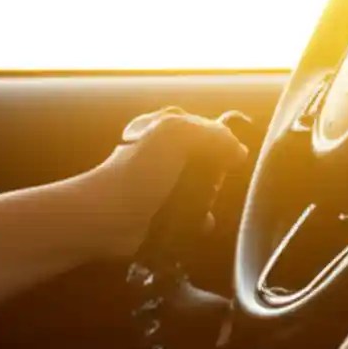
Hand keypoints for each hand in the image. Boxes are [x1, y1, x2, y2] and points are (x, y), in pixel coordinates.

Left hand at [92, 107, 249, 257]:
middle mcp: (165, 151)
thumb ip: (214, 134)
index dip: (222, 141)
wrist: (109, 216)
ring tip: (203, 207)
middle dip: (215, 174)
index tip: (229, 157)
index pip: (208, 127)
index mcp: (166, 125)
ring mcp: (163, 182)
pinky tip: (199, 223)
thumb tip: (239, 151)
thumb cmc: (140, 171)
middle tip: (211, 184)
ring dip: (208, 199)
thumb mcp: (178, 135)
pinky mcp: (163, 211)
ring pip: (203, 187)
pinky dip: (200, 219)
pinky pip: (193, 212)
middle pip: (209, 160)